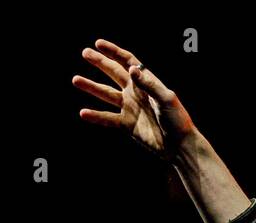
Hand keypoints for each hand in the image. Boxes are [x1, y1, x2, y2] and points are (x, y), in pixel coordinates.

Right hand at [74, 38, 195, 159]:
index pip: (128, 62)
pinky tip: (83, 113)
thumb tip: (132, 69)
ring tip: (75, 79)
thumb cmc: (177, 120)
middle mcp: (136, 93)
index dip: (114, 52)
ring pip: (106, 94)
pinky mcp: (127, 124)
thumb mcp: (166, 99)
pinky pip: (108, 118)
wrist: (179, 146)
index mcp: (147, 83)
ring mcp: (130, 108)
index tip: (99, 43)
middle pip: (114, 73)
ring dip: (91, 87)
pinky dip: (96, 116)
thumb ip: (149, 84)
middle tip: (85, 52)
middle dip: (100, 62)